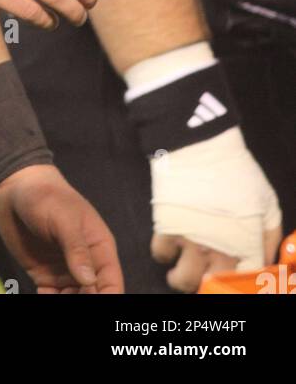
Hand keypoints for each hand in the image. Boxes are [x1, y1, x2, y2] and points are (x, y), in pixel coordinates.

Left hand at [0, 164, 123, 293]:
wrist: (14, 187)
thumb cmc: (46, 195)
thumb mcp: (64, 218)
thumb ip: (76, 248)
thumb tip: (89, 281)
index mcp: (99, 247)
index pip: (111, 281)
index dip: (109, 297)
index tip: (98, 304)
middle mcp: (86, 264)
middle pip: (93, 295)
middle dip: (86, 302)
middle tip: (68, 296)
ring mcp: (65, 271)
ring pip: (73, 299)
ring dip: (67, 304)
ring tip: (56, 296)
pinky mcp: (44, 276)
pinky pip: (51, 298)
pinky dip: (49, 303)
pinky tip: (43, 299)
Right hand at [148, 128, 281, 290]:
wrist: (200, 146)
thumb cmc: (236, 171)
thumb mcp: (266, 201)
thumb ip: (269, 234)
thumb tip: (266, 258)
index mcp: (246, 244)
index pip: (246, 279)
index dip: (239, 282)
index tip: (232, 277)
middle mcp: (220, 248)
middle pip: (210, 285)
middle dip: (207, 285)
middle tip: (204, 276)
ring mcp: (191, 239)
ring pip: (182, 279)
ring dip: (181, 279)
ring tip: (181, 272)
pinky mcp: (167, 226)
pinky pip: (160, 254)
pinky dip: (163, 254)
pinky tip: (169, 246)